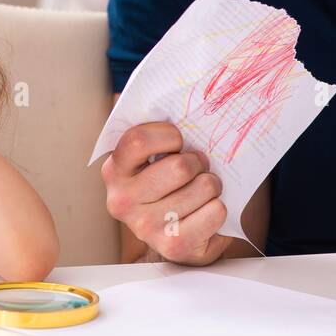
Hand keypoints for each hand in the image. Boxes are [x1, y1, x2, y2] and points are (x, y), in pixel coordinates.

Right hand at [101, 122, 230, 264]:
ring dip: (212, 184)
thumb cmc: (170, 181)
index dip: (169, 135)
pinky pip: (215, 212)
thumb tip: (176, 89)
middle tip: (198, 167)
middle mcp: (122, 200)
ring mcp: (145, 226)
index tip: (179, 141)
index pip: (138, 140)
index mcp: (115, 169)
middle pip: (179, 166)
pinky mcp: (173, 247)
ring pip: (202, 188)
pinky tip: (207, 210)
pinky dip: (219, 207)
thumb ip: (157, 128)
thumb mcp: (156, 154)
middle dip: (199, 161)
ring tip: (203, 189)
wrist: (179, 233)